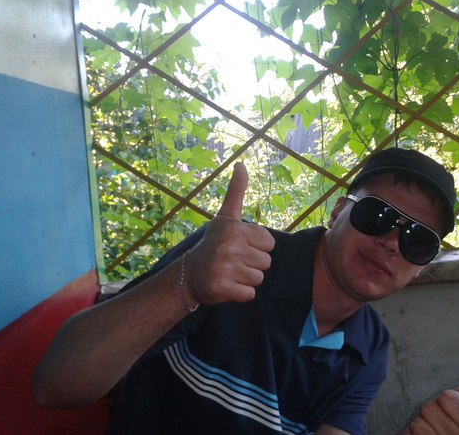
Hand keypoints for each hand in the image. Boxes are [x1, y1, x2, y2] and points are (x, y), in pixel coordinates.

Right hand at [184, 162, 274, 304]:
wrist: (188, 274)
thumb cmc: (213, 243)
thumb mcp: (225, 216)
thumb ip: (236, 191)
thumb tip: (241, 163)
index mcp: (234, 228)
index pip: (269, 243)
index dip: (257, 247)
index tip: (239, 246)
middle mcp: (229, 247)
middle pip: (266, 262)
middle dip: (252, 264)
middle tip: (233, 261)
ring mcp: (225, 268)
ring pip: (259, 278)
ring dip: (247, 278)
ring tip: (230, 272)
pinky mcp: (223, 288)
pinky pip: (250, 294)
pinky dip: (241, 293)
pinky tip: (227, 285)